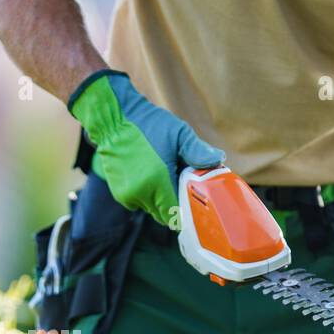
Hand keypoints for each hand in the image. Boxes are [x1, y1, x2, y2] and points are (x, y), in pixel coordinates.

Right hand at [68, 70, 223, 228]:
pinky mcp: (119, 193)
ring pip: (151, 209)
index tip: (194, 205)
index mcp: (158, 181)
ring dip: (160, 200)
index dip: (186, 212)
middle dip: (174, 204)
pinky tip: (148, 176)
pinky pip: (139, 204)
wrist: (113, 119)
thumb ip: (198, 151)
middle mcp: (141, 193)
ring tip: (163, 176)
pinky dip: (146, 196)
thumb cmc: (148, 124)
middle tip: (180, 186)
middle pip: (164, 214)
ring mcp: (128, 195)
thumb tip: (219, 160)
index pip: (176, 214)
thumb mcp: (178, 133)